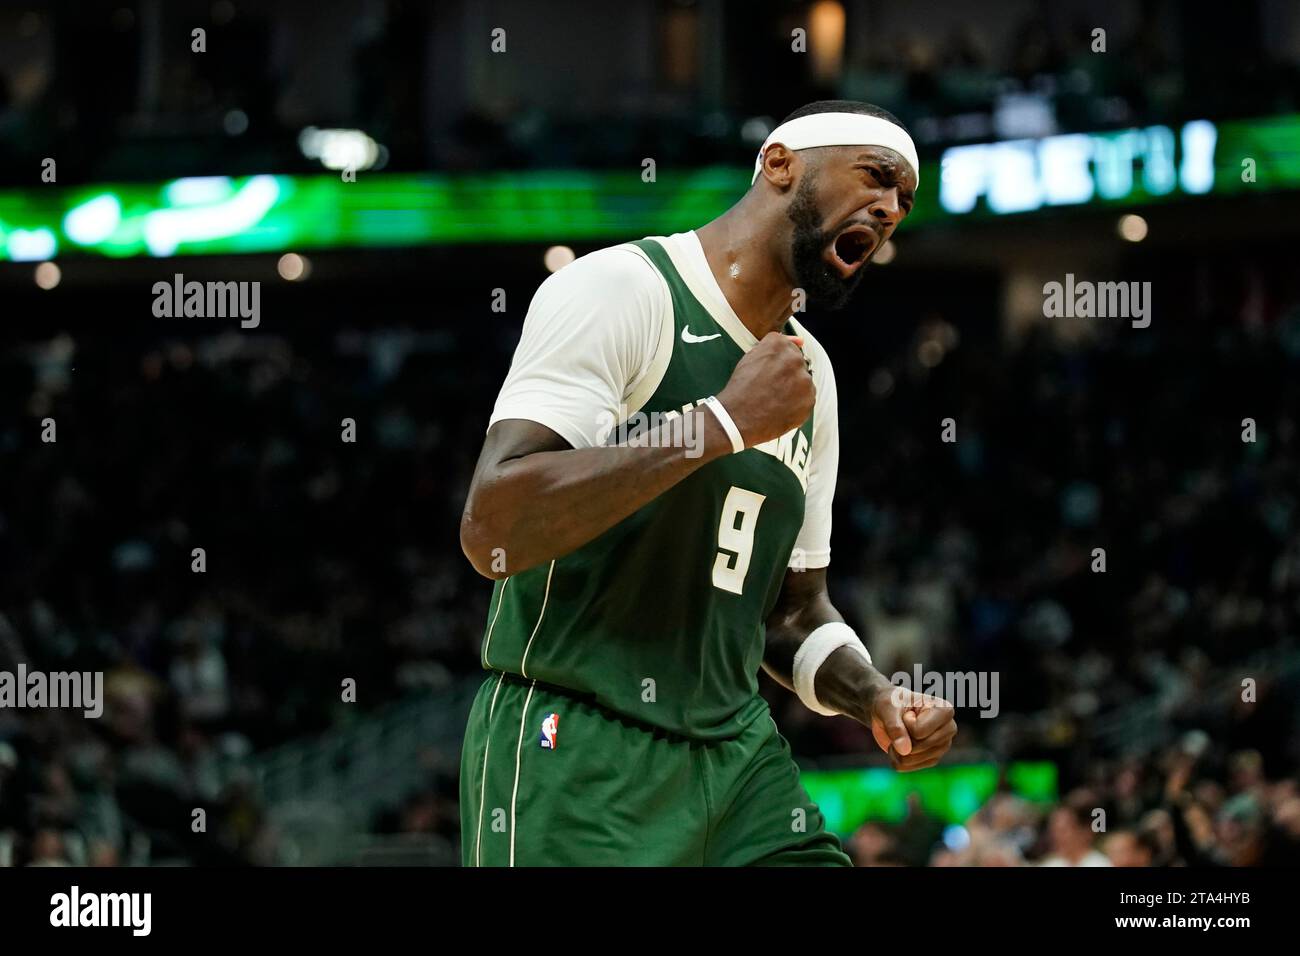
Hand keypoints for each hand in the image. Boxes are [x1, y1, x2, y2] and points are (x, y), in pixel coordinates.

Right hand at [716, 332, 813, 446]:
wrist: (736, 418)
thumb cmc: (741, 388)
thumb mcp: (751, 358)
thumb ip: (776, 345)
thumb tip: (800, 340)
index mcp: (779, 345)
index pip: (788, 347)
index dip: (778, 362)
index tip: (770, 372)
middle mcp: (794, 359)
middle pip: (797, 363)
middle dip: (788, 374)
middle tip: (771, 388)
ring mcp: (804, 381)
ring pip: (803, 381)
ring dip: (794, 388)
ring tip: (774, 399)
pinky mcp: (809, 400)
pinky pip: (807, 398)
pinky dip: (797, 403)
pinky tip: (781, 408)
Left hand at [867, 686, 956, 771]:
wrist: (889, 712)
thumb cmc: (891, 703)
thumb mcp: (888, 707)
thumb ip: (895, 727)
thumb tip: (905, 751)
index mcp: (944, 710)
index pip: (918, 731)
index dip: (905, 723)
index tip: (907, 712)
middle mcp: (949, 729)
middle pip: (918, 747)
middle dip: (901, 738)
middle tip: (902, 723)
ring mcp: (943, 746)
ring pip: (912, 759)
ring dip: (896, 749)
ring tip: (899, 734)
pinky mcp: (933, 759)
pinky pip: (908, 767)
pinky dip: (896, 758)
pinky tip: (899, 745)